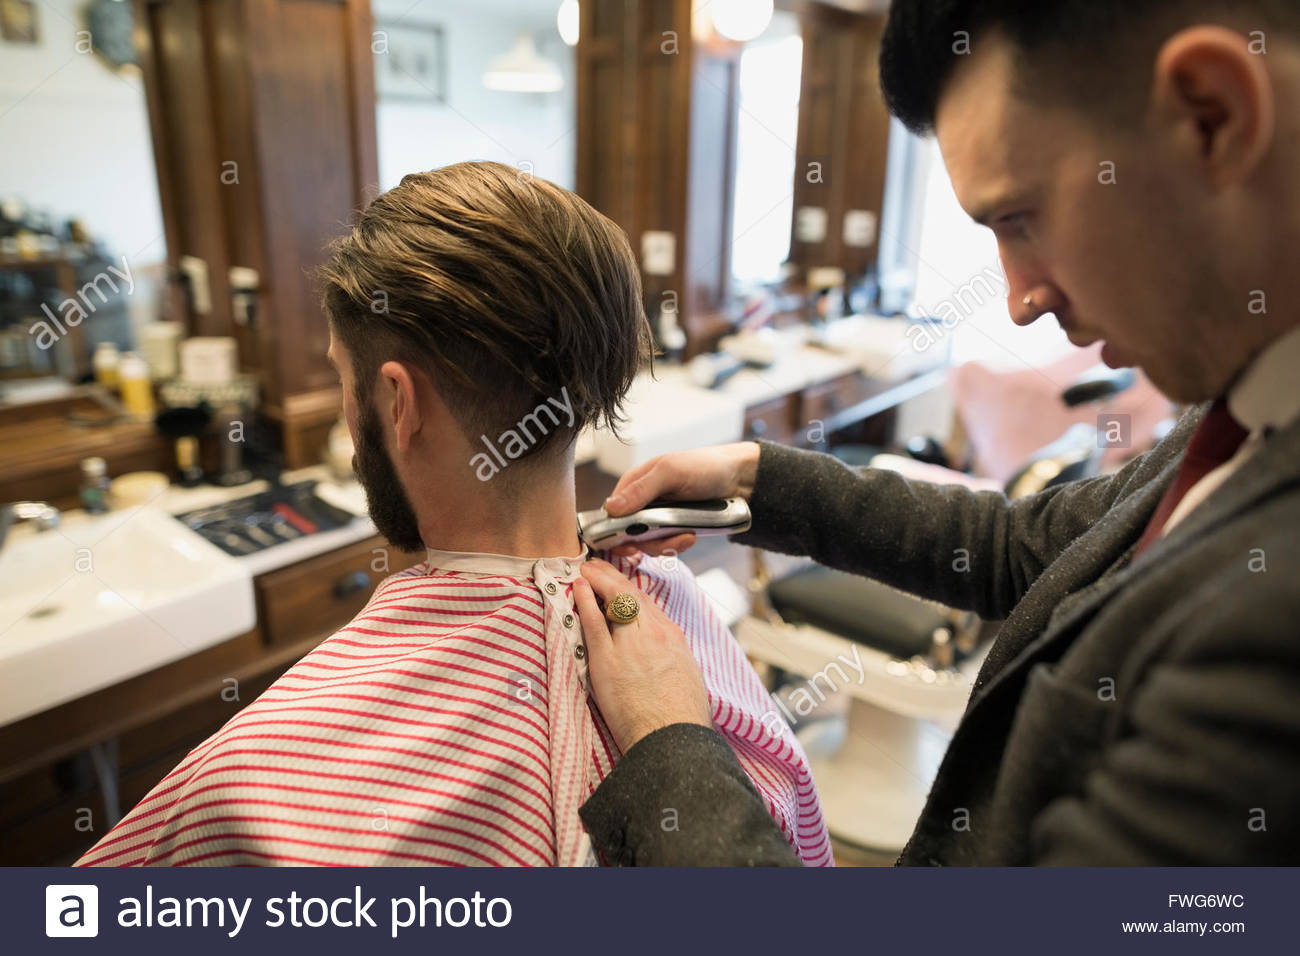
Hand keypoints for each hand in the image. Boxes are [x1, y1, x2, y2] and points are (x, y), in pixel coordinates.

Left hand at [573, 558, 713, 753]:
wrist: (673, 741)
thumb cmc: (682, 719)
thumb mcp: (686, 677)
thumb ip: (671, 658)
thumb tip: (663, 656)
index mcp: (673, 638)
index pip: (647, 604)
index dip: (628, 590)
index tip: (618, 584)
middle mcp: (653, 634)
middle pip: (630, 594)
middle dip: (611, 577)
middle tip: (597, 566)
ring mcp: (630, 645)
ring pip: (613, 600)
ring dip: (598, 581)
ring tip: (585, 571)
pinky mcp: (607, 661)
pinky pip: (594, 622)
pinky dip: (586, 600)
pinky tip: (579, 588)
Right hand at [603, 442, 760, 557]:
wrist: (739, 479)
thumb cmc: (704, 466)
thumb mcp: (671, 472)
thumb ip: (641, 490)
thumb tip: (611, 509)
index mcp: (633, 484)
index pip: (610, 513)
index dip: (615, 531)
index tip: (629, 545)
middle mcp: (641, 502)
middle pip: (628, 534)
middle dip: (648, 542)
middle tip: (669, 539)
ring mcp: (657, 517)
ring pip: (647, 543)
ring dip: (667, 544)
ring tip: (688, 535)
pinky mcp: (673, 528)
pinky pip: (666, 544)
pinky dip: (677, 544)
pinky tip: (691, 536)